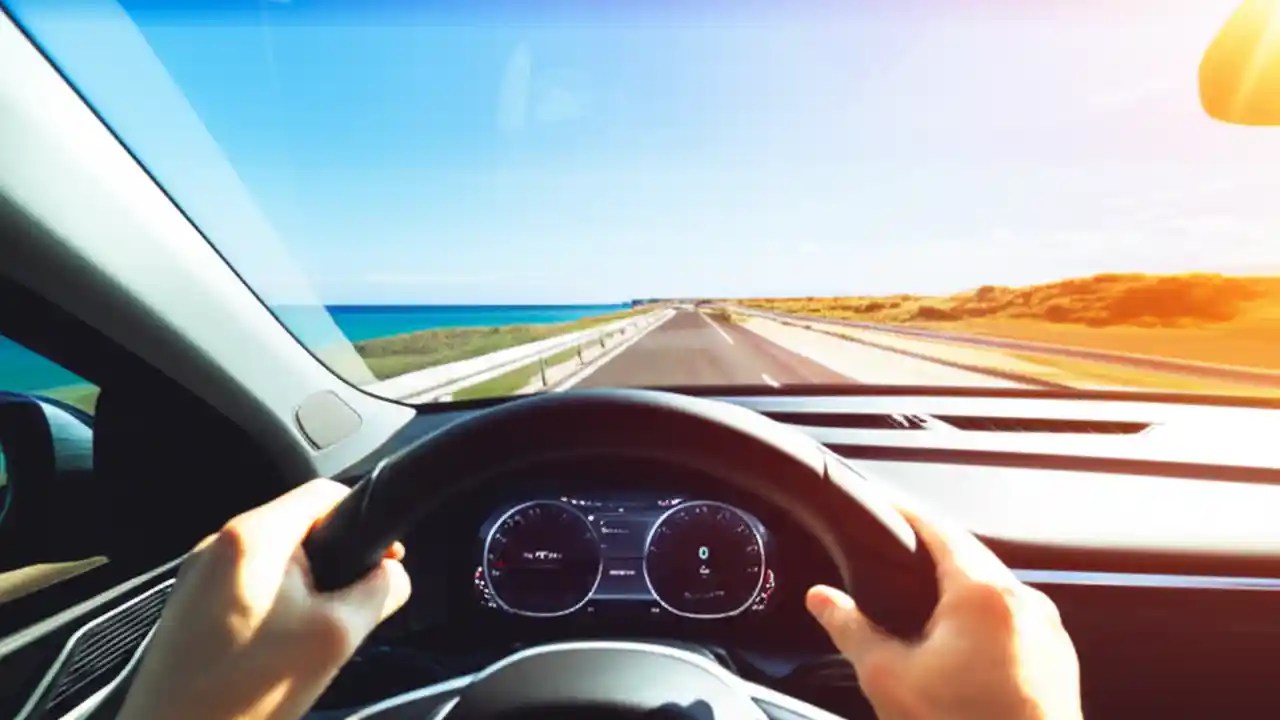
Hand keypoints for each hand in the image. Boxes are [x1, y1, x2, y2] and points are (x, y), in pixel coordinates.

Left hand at [119, 479, 411, 719]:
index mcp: (252, 537)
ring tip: (304, 643)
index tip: (382, 560)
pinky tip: (274, 654)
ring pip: (278, 563)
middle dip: (334, 566)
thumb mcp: (336, 639)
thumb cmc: (241, 695)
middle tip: (343, 616)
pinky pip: (250, 589)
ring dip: (305, 593)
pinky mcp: (189, 607)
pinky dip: (275, 611)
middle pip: (302, 528)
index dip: (365, 519)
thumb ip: (379, 592)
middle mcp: (217, 545)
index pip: (326, 493)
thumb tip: (394, 574)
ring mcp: (198, 575)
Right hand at [806, 508, 1081, 719]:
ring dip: (958, 592)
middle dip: (930, 556)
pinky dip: (983, 623)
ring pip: (994, 591)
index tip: (883, 507)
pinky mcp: (1059, 662)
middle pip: (970, 557)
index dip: (905, 514)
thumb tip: (821, 598)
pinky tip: (958, 652)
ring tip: (920, 612)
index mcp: (984, 595)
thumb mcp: (889, 679)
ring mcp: (1050, 633)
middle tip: (892, 560)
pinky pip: (1015, 622)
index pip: (939, 528)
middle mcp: (1026, 604)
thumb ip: (851, 629)